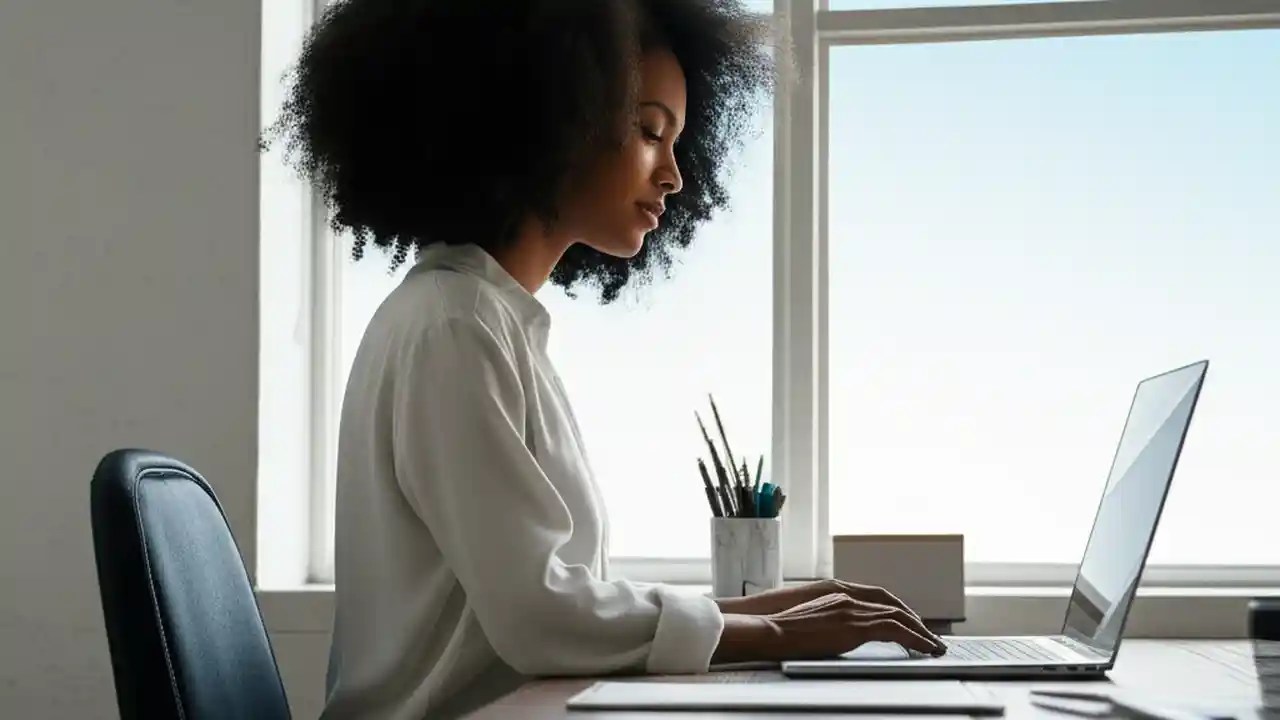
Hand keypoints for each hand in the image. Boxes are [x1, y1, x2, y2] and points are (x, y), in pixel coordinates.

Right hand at [717, 578, 929, 627]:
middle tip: (927, 634)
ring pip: (899, 616)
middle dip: (913, 619)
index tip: (909, 619)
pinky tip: (924, 648)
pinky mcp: (855, 625)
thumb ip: (824, 620)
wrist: (768, 628)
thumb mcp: (806, 619)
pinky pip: (896, 630)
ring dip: (920, 631)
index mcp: (835, 591)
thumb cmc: (778, 628)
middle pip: (891, 604)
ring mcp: (852, 609)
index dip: (896, 607)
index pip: (876, 596)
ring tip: (934, 645)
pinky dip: (915, 638)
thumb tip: (833, 633)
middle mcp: (847, 596)